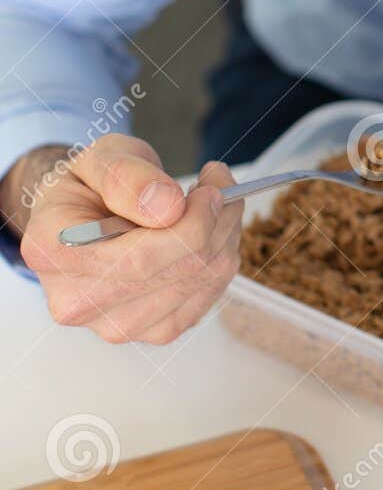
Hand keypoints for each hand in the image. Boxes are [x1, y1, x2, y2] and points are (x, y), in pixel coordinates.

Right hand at [16, 134, 242, 344]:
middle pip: (175, 270)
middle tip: (219, 183)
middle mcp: (76, 301)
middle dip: (214, 220)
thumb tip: (168, 206)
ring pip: (200, 281)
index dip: (188, 224)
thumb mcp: (102, 157)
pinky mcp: (153, 332)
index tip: (207, 188)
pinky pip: (208, 294)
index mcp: (51, 252)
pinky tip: (209, 231)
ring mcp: (116, 325)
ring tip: (212, 200)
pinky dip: (222, 257)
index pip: (135, 257)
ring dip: (223, 234)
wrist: (89, 215)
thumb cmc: (92, 186)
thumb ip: (127, 177)